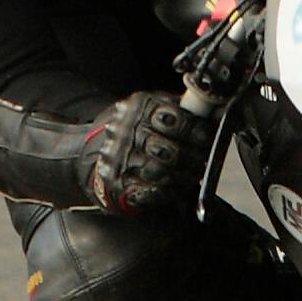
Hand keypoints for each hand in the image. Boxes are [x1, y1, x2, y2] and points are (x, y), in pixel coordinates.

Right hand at [82, 90, 211, 215]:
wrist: (87, 153)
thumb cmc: (129, 130)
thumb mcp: (149, 108)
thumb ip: (178, 109)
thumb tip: (214, 112)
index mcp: (138, 108)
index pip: (175, 119)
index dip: (197, 131)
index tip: (209, 137)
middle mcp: (126, 133)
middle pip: (170, 150)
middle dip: (194, 158)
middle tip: (204, 159)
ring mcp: (121, 160)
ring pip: (163, 173)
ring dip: (185, 176)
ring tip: (194, 173)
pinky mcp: (119, 184)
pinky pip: (153, 192)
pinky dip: (170, 190)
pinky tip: (177, 185)